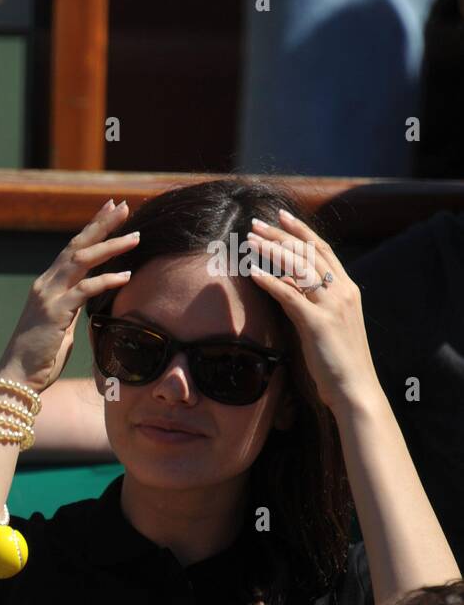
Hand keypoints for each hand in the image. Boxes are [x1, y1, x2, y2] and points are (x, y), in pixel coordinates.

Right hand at [0, 199, 137, 388]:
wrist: (15, 376)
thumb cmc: (39, 357)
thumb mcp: (60, 325)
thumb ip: (72, 308)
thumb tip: (89, 299)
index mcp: (47, 286)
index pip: (72, 249)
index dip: (92, 228)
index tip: (111, 210)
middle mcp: (46, 284)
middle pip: (77, 246)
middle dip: (101, 224)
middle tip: (123, 205)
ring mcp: (48, 297)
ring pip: (82, 261)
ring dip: (110, 246)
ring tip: (135, 237)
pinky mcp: (54, 313)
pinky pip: (85, 290)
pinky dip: (107, 280)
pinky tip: (127, 275)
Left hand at [245, 210, 381, 413]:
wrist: (355, 388)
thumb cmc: (338, 361)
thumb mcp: (328, 324)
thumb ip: (311, 302)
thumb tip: (286, 284)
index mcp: (348, 289)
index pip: (323, 250)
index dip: (301, 231)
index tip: (282, 216)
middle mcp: (343, 292)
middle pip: (308, 253)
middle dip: (280, 235)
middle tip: (256, 223)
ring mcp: (331, 306)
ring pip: (298, 268)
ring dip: (271, 251)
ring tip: (249, 240)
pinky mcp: (317, 323)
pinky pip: (289, 296)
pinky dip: (269, 281)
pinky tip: (251, 273)